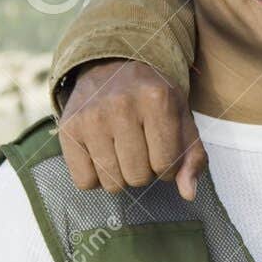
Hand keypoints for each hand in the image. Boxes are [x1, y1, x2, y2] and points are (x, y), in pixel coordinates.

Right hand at [59, 60, 206, 199]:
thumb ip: (192, 157)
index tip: (162, 151)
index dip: (168, 166)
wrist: (113, 67)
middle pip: (137, 176)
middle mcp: (121, 105)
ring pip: (112, 182)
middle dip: (144, 171)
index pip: (166, 164)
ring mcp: (91, 117)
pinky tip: (102, 156)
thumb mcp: (181, 119)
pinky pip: (84, 181)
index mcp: (157, 99)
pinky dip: (95, 178)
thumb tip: (188, 194)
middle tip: (140, 149)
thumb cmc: (154, 100)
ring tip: (122, 151)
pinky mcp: (69, 128)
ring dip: (121, 176)